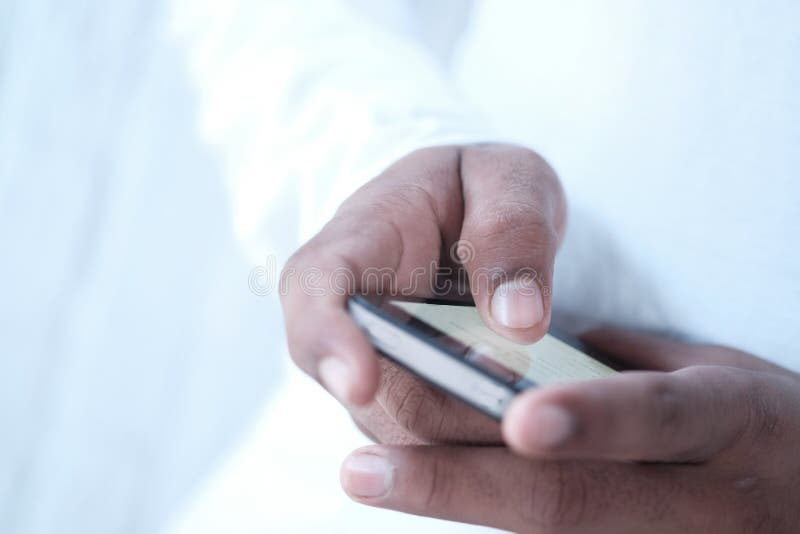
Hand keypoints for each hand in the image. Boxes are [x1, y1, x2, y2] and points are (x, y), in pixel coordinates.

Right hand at [281, 144, 565, 442]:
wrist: (471, 220)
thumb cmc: (479, 190)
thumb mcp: (509, 179)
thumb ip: (512, 232)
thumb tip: (518, 322)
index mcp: (355, 243)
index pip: (315, 292)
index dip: (327, 340)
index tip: (360, 383)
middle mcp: (348, 321)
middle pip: (371, 390)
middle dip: (447, 407)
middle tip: (532, 406)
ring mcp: (375, 371)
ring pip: (410, 433)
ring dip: (477, 436)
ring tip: (553, 416)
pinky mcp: (408, 406)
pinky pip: (444, 446)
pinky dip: (492, 443)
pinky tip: (544, 427)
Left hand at [340, 330, 799, 532]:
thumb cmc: (764, 424)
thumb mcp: (718, 373)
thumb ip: (632, 361)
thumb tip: (540, 346)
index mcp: (729, 420)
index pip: (658, 419)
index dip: (590, 419)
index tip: (513, 416)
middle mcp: (705, 499)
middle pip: (573, 501)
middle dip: (461, 485)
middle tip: (366, 468)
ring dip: (459, 510)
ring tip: (377, 479)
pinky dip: (498, 528)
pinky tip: (433, 497)